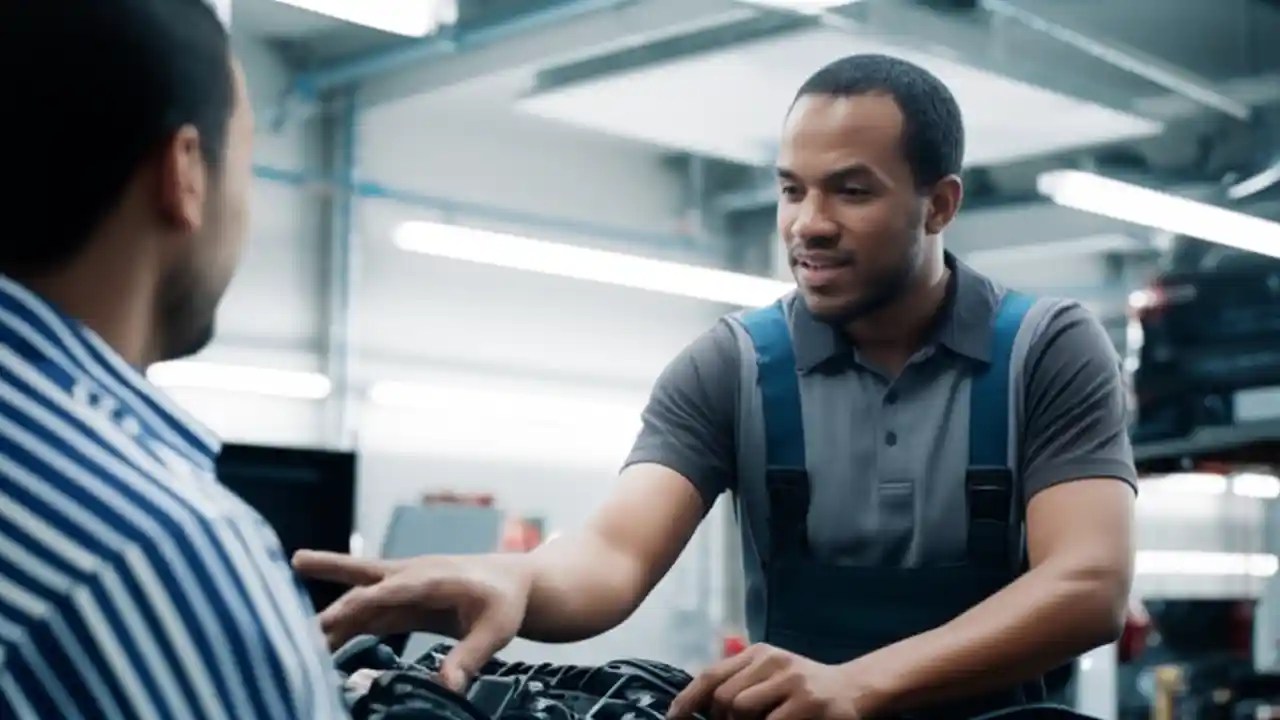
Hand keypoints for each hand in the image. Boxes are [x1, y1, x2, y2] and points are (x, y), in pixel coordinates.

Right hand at [292, 550, 532, 691]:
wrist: (513, 581)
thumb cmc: (505, 601)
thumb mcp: (496, 630)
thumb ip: (469, 656)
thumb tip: (446, 688)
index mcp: (432, 578)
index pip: (388, 591)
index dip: (357, 606)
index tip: (327, 623)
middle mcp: (411, 576)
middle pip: (363, 580)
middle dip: (332, 594)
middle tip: (299, 619)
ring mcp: (404, 586)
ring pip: (359, 595)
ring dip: (332, 615)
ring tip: (295, 634)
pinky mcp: (402, 600)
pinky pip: (368, 610)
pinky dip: (346, 625)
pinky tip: (324, 643)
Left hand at [668, 644, 862, 719]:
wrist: (855, 690)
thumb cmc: (806, 688)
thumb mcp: (771, 675)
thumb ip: (740, 681)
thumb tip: (696, 703)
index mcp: (758, 654)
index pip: (711, 674)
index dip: (688, 699)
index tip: (674, 718)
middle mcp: (772, 661)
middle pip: (723, 696)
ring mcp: (790, 681)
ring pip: (740, 709)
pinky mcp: (807, 703)